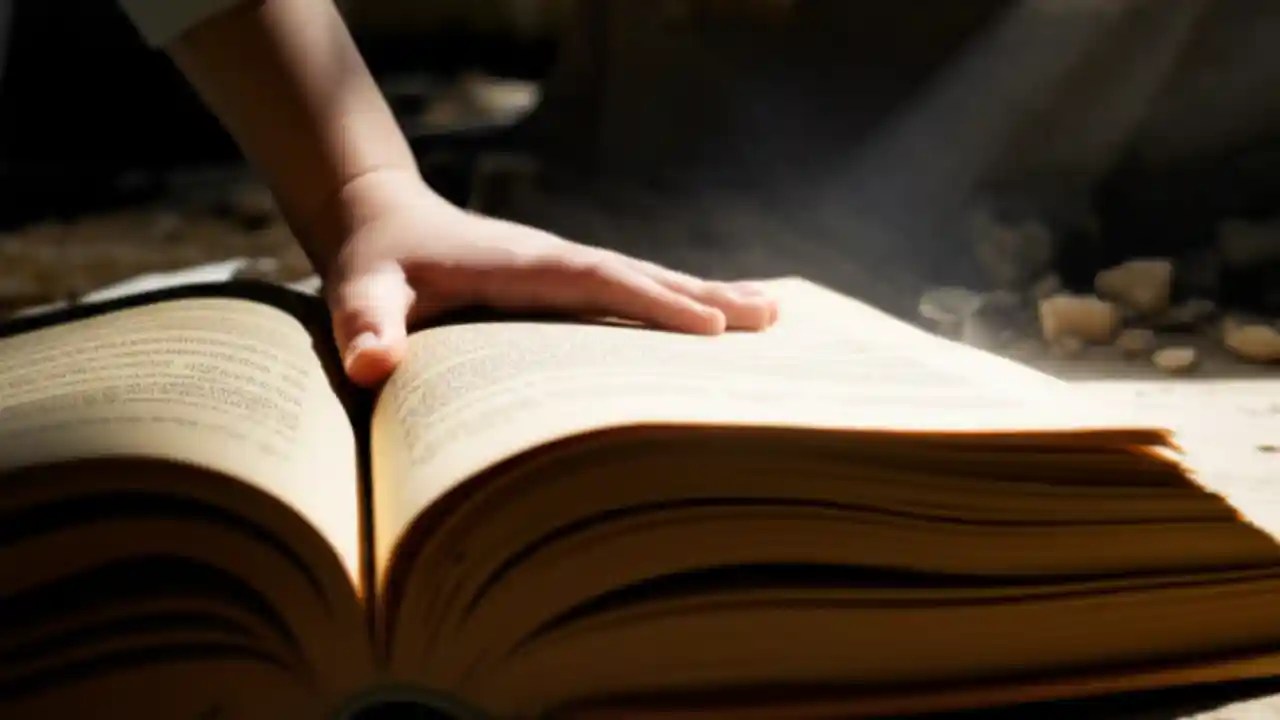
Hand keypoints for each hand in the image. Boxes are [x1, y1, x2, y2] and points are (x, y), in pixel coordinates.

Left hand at [321, 170, 779, 386]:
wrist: (381, 217)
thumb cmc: (376, 260)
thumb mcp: (359, 289)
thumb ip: (364, 323)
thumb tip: (374, 365)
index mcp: (520, 265)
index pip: (598, 279)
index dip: (653, 301)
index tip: (711, 325)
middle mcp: (555, 261)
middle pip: (641, 276)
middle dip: (706, 297)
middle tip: (772, 318)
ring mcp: (565, 269)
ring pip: (645, 281)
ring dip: (706, 296)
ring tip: (771, 314)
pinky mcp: (564, 282)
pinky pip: (630, 293)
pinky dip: (676, 303)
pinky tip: (712, 318)